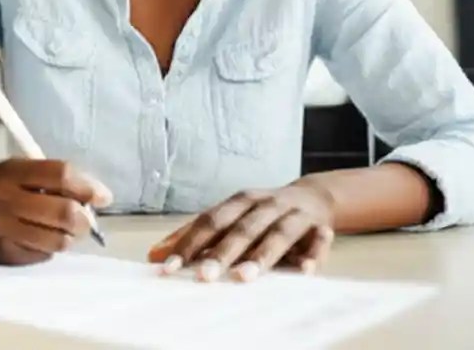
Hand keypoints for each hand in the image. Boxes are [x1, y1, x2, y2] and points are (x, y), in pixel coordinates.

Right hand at [0, 158, 111, 265]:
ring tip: (67, 230)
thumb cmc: (3, 190)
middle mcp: (6, 200)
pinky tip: (44, 238)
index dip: (88, 187)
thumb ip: (55, 179)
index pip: (60, 175)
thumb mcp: (22, 172)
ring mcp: (5, 230)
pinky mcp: (7, 254)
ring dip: (71, 236)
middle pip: (64, 212)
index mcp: (12, 172)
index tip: (103, 196)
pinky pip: (45, 254)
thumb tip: (97, 197)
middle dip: (85, 219)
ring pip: (58, 240)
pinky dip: (53, 246)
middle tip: (86, 220)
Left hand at [147, 183, 334, 281]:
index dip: (189, 243)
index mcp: (240, 200)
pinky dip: (312, 255)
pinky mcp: (320, 228)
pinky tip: (304, 271)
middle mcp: (266, 204)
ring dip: (262, 255)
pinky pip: (318, 242)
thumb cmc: (262, 213)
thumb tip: (154, 256)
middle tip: (204, 277)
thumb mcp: (229, 217)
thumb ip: (195, 235)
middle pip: (242, 228)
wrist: (314, 196)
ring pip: (277, 234)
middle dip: (222, 252)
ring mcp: (294, 215)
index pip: (210, 221)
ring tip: (245, 277)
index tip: (169, 268)